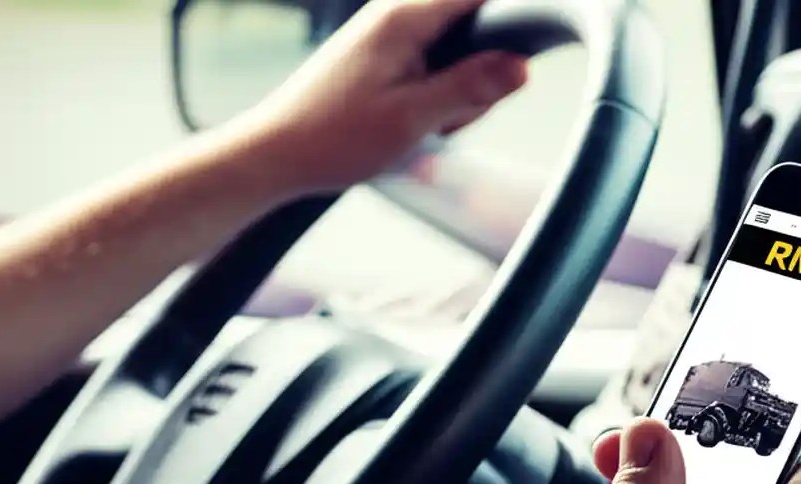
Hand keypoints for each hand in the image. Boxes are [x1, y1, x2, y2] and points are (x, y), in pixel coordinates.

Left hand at [233, 0, 527, 194]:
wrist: (277, 153)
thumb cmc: (333, 136)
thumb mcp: (412, 118)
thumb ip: (471, 88)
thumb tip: (523, 66)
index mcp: (404, 17)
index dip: (510, 22)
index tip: (521, 58)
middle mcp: (395, 13)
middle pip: (475, 27)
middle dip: (481, 73)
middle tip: (451, 115)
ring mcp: (388, 33)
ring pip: (457, 51)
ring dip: (457, 92)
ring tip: (425, 123)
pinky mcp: (384, 54)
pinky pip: (434, 65)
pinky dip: (436, 96)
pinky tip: (414, 121)